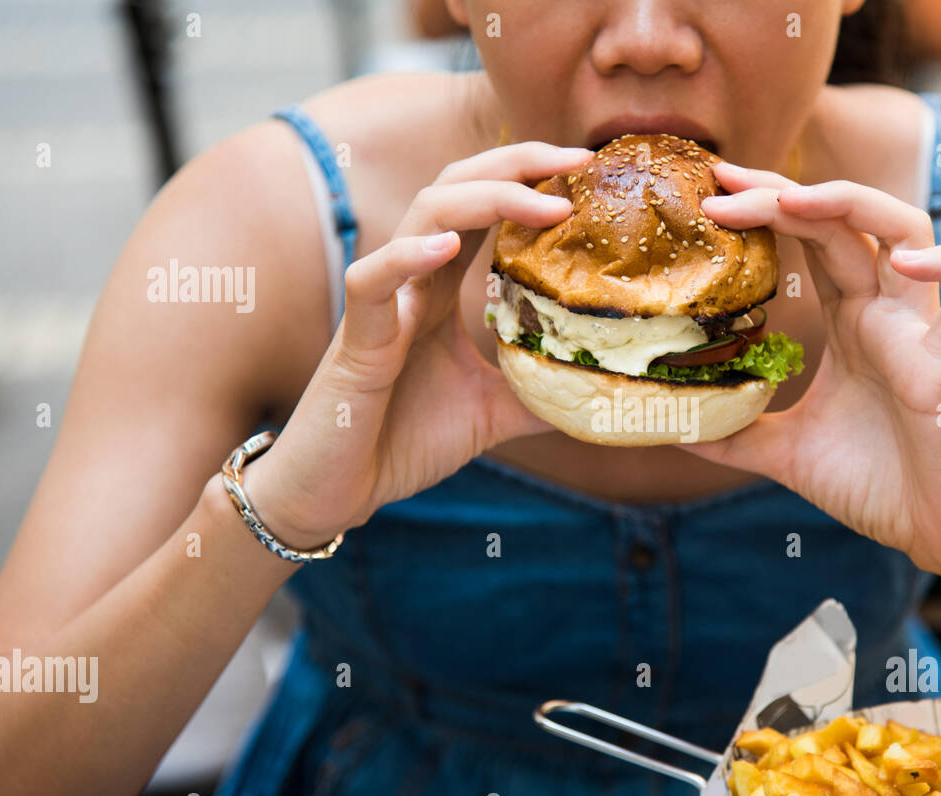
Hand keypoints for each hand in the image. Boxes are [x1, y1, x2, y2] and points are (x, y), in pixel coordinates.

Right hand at [243, 142, 594, 547]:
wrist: (337, 490)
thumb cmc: (401, 441)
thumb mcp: (492, 414)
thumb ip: (538, 394)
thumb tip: (603, 393)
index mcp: (442, 289)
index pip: (486, 208)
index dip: (532, 178)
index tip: (588, 170)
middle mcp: (414, 281)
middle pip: (459, 187)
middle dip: (518, 163)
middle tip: (577, 159)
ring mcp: (383, 304)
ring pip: (423, 217)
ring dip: (485, 198)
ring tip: (542, 201)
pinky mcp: (354, 340)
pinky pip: (371, 282)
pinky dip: (406, 256)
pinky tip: (445, 245)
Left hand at [679, 162, 940, 580]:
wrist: (936, 534)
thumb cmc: (874, 484)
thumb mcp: (782, 454)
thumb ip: (732, 433)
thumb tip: (668, 426)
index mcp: (850, 319)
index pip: (809, 237)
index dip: (766, 205)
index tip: (709, 192)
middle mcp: (885, 311)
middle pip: (843, 220)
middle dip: (784, 192)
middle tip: (723, 183)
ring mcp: (922, 331)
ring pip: (910, 231)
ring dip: (855, 204)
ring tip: (795, 200)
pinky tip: (907, 265)